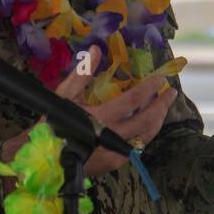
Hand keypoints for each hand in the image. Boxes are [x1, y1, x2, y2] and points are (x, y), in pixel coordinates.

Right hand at [0, 46, 177, 213]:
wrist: (43, 160)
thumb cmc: (52, 125)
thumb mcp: (64, 96)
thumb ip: (82, 73)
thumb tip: (96, 49)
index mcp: (100, 119)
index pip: (134, 101)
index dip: (149, 88)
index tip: (160, 78)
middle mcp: (113, 139)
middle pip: (148, 121)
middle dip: (162, 106)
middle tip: (171, 92)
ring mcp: (116, 154)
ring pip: (146, 137)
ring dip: (157, 120)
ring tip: (163, 107)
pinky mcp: (115, 164)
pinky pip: (137, 147)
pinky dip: (145, 134)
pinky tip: (147, 125)